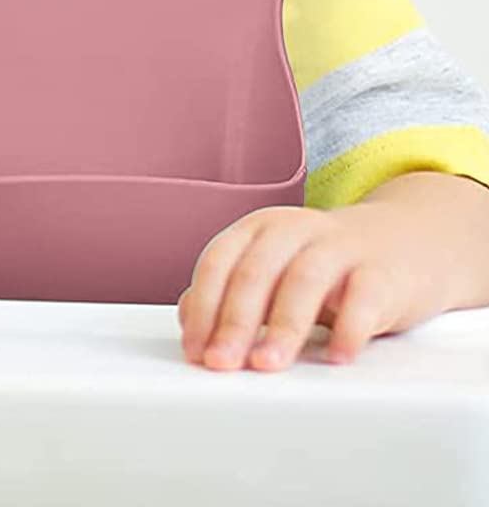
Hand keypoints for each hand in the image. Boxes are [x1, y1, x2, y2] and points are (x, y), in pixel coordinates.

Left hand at [178, 185, 461, 369]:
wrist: (402, 243)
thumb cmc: (325, 268)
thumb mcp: (274, 272)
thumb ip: (232, 291)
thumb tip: (190, 322)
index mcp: (258, 228)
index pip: (219, 262)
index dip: (203, 306)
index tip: (196, 350)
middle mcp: (294, 229)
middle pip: (255, 272)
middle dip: (234, 322)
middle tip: (223, 363)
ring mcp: (340, 247)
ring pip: (304, 280)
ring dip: (282, 326)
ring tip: (268, 365)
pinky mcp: (382, 272)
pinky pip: (364, 297)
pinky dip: (349, 328)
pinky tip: (336, 357)